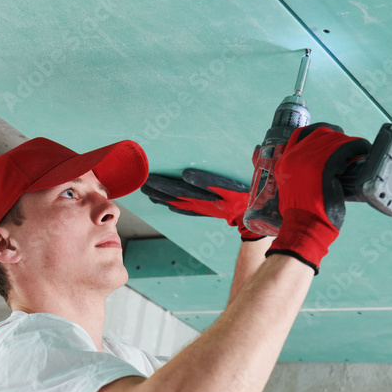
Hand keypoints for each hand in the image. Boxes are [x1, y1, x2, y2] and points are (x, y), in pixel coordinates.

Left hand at [141, 169, 265, 240]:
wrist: (250, 216)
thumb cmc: (241, 198)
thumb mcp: (226, 187)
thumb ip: (206, 181)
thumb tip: (184, 175)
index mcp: (199, 197)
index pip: (174, 189)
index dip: (159, 183)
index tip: (146, 177)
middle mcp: (196, 204)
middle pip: (171, 196)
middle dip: (155, 189)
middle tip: (141, 183)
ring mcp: (199, 209)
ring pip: (175, 203)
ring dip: (160, 198)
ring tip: (147, 192)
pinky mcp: (204, 210)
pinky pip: (183, 209)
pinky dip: (172, 206)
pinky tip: (166, 204)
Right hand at [266, 124, 369, 272]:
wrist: (304, 228)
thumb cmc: (303, 214)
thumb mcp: (295, 188)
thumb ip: (303, 172)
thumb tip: (328, 160)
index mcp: (284, 162)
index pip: (301, 134)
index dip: (321, 133)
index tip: (334, 137)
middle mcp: (294, 158)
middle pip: (321, 133)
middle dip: (339, 137)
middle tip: (350, 146)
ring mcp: (308, 161)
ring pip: (335, 139)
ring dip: (351, 142)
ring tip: (360, 149)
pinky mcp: (325, 168)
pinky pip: (345, 149)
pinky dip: (357, 148)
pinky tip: (362, 153)